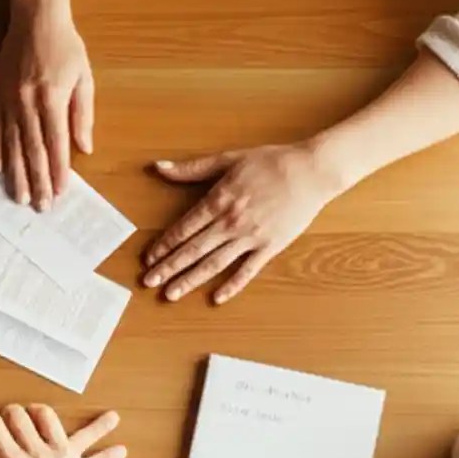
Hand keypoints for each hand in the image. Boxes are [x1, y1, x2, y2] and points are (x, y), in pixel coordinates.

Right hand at [0, 10, 94, 210]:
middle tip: (41, 207)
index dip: (59, 170)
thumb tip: (85, 148)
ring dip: (16, 173)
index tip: (61, 192)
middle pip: (33, 149)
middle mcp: (28, 103)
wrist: (35, 17)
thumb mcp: (84, 78)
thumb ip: (82, 114)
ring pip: (12, 144)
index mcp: (52, 99)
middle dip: (38, 181)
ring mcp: (9, 99)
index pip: (57, 143)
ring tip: (19, 197)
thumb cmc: (65, 47)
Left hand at [143, 142, 344, 303]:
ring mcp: (250, 237)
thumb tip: (159, 167)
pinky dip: (232, 286)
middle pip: (192, 250)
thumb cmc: (271, 162)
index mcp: (219, 200)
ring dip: (190, 280)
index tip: (148, 258)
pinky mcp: (270, 247)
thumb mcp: (228, 158)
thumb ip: (192, 168)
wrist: (311, 172)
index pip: (183, 228)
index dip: (163, 245)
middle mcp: (230, 223)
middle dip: (168, 268)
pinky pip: (247, 271)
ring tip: (170, 294)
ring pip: (214, 264)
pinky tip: (216, 298)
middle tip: (148, 282)